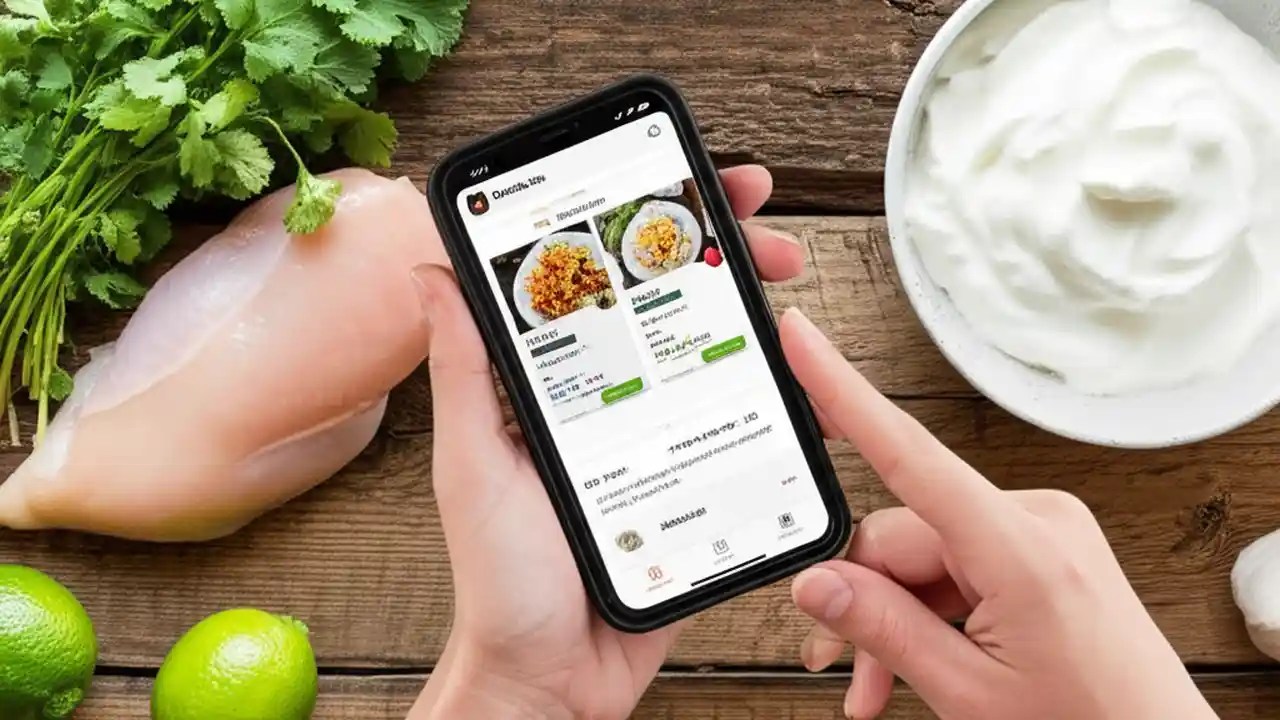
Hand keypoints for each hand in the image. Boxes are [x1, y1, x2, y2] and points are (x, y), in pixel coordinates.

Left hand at [408, 167, 807, 719]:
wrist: (554, 680)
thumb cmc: (501, 582)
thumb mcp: (473, 464)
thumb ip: (464, 373)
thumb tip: (430, 271)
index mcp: (548, 385)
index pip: (594, 281)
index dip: (639, 223)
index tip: (683, 182)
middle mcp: (604, 400)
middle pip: (667, 304)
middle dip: (720, 253)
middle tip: (763, 231)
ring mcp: (653, 438)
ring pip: (710, 354)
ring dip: (752, 312)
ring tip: (785, 285)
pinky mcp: (692, 482)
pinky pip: (737, 426)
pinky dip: (773, 394)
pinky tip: (797, 375)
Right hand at [778, 310, 1217, 719]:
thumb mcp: (968, 692)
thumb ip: (884, 627)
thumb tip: (818, 581)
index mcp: (1022, 547)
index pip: (908, 453)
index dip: (842, 391)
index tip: (803, 341)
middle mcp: (1036, 520)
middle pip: (902, 530)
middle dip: (864, 596)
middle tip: (836, 657)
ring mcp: (1043, 532)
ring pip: (924, 554)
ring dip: (894, 615)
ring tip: (875, 681)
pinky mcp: (1043, 549)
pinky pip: (958, 564)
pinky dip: (929, 611)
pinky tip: (913, 659)